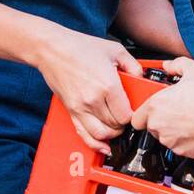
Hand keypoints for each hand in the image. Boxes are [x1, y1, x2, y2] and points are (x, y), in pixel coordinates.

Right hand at [36, 27, 142, 154]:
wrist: (51, 49)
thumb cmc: (80, 48)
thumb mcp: (115, 50)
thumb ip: (134, 66)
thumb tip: (142, 79)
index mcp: (108, 86)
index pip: (127, 115)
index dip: (134, 116)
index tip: (135, 112)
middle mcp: (93, 100)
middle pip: (116, 126)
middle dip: (124, 124)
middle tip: (126, 117)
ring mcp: (80, 107)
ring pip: (101, 134)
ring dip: (112, 134)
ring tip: (117, 127)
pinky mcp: (70, 111)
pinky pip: (84, 134)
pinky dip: (95, 144)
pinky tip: (104, 146)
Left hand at [131, 57, 193, 157]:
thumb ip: (178, 64)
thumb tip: (170, 65)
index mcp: (156, 105)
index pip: (136, 116)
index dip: (145, 111)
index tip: (155, 108)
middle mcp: (159, 125)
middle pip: (150, 126)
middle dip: (161, 119)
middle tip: (178, 110)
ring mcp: (170, 139)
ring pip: (164, 136)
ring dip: (172, 129)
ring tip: (190, 119)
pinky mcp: (182, 151)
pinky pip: (178, 146)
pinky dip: (184, 140)